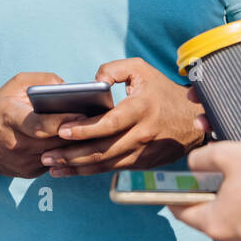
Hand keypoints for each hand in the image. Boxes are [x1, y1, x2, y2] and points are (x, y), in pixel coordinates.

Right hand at [0, 73, 86, 178]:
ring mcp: (22, 161)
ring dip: (77, 144)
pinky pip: (55, 162)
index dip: (63, 121)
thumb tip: (69, 87)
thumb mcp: (15, 85)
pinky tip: (82, 142)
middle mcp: (15, 143)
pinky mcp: (28, 172)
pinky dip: (68, 152)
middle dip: (77, 132)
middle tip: (100, 122)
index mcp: (10, 118)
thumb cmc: (0, 107)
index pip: (40, 124)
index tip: (84, 113)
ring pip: (58, 154)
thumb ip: (42, 81)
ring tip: (96, 131)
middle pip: (54, 141)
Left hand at [41, 58, 203, 176]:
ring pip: (105, 164)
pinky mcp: (142, 163)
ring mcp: (143, 151)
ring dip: (76, 168)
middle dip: (71, 155)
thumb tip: (94, 81)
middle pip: (102, 149)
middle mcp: (142, 133)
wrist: (193, 119)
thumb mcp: (141, 69)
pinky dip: (90, 171)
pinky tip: (71, 170)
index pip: (109, 123)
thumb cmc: (161, 90)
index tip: (62, 130)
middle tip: (47, 156)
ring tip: (52, 166)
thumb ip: (114, 68)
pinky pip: (112, 169)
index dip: (85, 128)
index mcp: (140, 108)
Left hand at [170, 140, 240, 240]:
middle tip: (216, 166)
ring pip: (230, 216)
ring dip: (231, 196)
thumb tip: (191, 166)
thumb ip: (202, 159)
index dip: (174, 191)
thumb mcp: (230, 154)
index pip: (180, 210)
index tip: (173, 178)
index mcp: (214, 224)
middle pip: (205, 214)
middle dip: (207, 190)